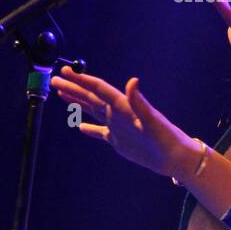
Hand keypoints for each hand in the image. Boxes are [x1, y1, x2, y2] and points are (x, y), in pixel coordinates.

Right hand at [51, 66, 197, 178]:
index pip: (99, 89)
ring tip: (62, 93)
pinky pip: (100, 132)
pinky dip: (89, 128)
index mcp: (124, 106)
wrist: (175, 157)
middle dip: (73, 88)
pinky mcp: (118, 141)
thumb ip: (139, 102)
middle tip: (55, 80)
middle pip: (91, 97)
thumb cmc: (166, 138)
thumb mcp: (152, 120)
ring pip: (93, 110)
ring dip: (78, 102)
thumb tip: (132, 81)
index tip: (66, 72)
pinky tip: (80, 127)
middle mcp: (118, 113)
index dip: (82, 80)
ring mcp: (117, 126)